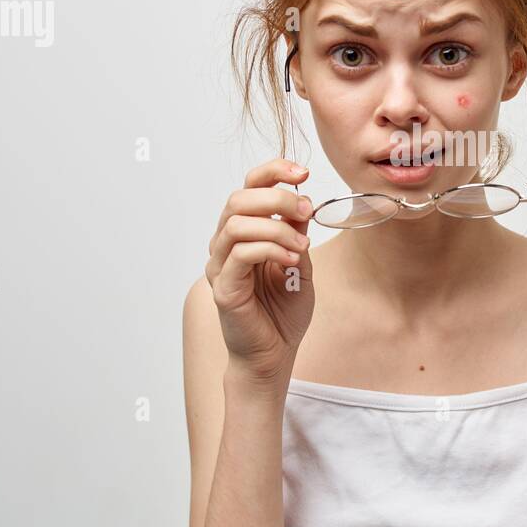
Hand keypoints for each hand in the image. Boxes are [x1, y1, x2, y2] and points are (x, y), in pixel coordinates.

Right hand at [204, 158, 315, 380]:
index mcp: (244, 233)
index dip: (273, 171)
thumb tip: (301, 201)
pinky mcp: (223, 287)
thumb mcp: (299, 262)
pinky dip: (271, 248)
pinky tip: (292, 259)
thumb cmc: (282, 312)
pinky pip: (241, 253)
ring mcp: (220, 265)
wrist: (274, 354)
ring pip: (237, 222)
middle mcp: (225, 244)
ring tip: (302, 244)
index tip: (303, 173)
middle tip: (306, 210)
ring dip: (276, 226)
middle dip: (278, 197)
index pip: (248, 187)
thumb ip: (295, 233)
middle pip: (239, 198)